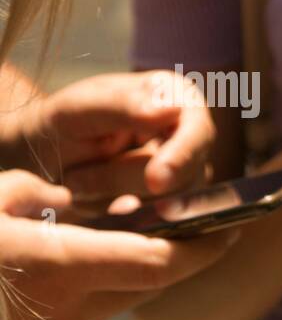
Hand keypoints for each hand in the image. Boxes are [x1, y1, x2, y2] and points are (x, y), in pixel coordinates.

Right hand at [0, 170, 236, 319]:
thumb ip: (27, 192)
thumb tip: (60, 197)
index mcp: (62, 265)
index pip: (159, 263)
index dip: (203, 248)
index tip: (230, 228)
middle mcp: (70, 304)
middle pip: (154, 281)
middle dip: (185, 255)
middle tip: (202, 222)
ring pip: (126, 297)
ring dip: (147, 266)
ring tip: (150, 228)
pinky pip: (96, 307)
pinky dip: (113, 279)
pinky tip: (101, 251)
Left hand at [3, 70, 215, 196]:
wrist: (45, 160)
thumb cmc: (59, 126)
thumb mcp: (77, 110)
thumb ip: (121, 106)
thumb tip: (171, 107)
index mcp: (177, 98)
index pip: (198, 132)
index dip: (181, 158)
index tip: (156, 181)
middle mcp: (191, 135)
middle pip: (183, 175)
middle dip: (124, 182)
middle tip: (76, 179)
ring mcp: (189, 172)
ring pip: (170, 203)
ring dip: (116, 200)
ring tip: (78, 183)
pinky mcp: (177, 203)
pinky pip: (159, 221)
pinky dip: (120, 216)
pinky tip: (95, 200)